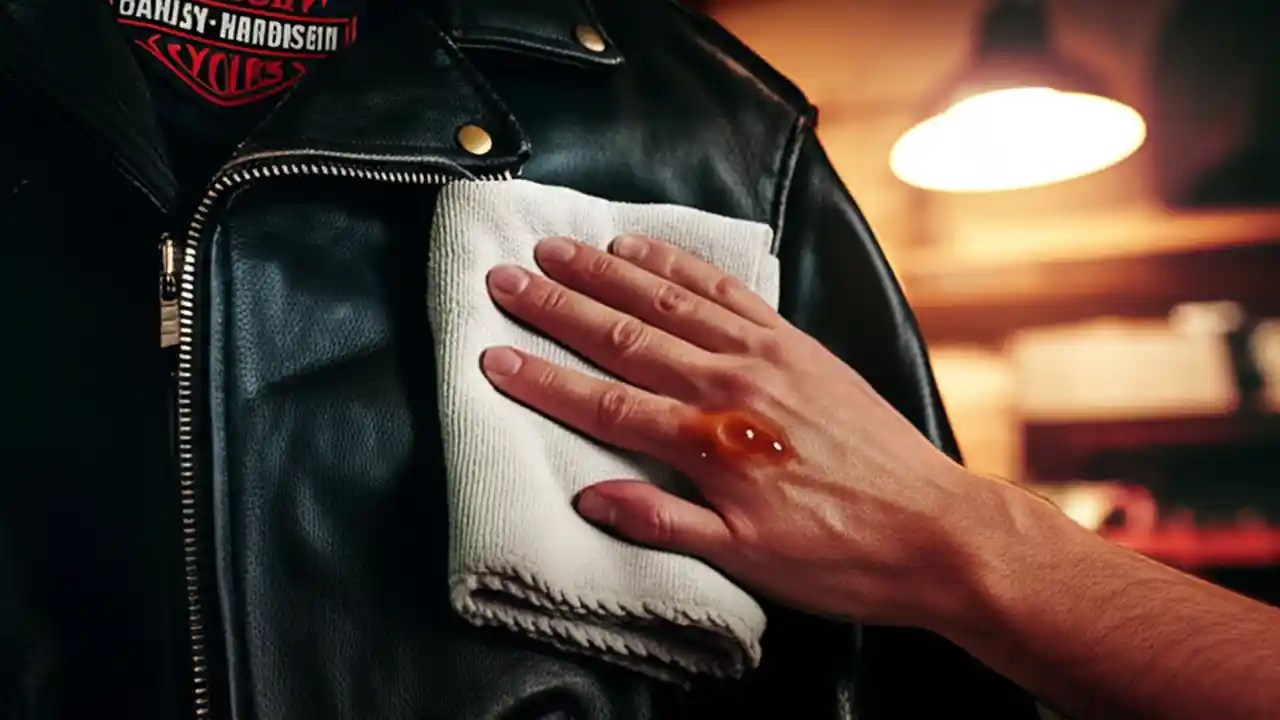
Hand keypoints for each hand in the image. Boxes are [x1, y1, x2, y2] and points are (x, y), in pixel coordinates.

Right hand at [479, 235, 1027, 631]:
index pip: (605, 405)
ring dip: (606, 274)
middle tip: (506, 279)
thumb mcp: (747, 563)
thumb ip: (664, 525)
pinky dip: (679, 264)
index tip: (493, 355)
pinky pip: (727, 290)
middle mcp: (731, 385)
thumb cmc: (840, 556)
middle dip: (558, 308)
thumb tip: (590, 498)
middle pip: (625, 338)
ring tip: (558, 249)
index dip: (544, 380)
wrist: (933, 530)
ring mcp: (765, 355)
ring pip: (669, 301)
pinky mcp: (795, 342)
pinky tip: (642, 247)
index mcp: (712, 444)